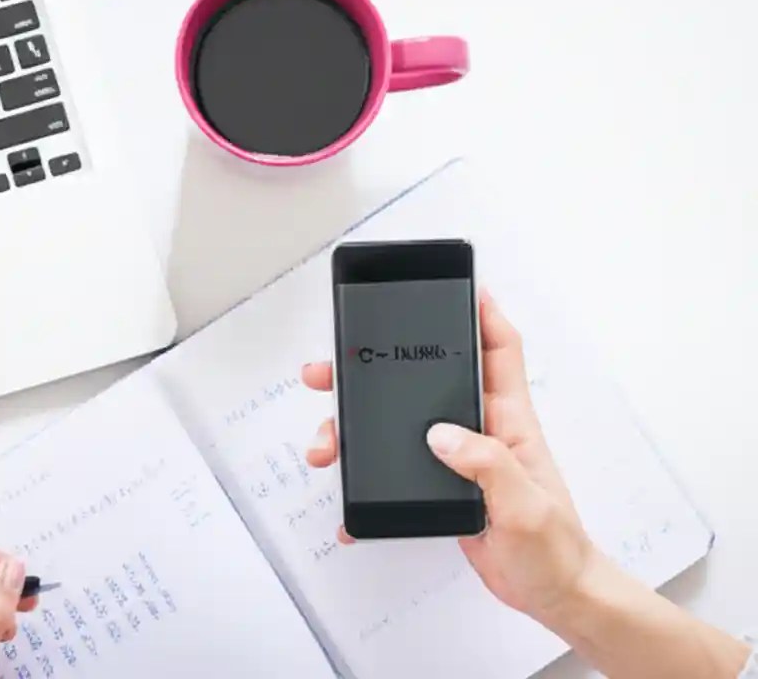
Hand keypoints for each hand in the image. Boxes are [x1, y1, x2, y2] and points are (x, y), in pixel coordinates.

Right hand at [303, 290, 598, 620]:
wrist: (554, 595)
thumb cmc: (555, 549)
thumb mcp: (525, 505)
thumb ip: (487, 464)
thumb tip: (440, 433)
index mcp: (510, 423)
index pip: (499, 351)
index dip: (483, 314)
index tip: (459, 286)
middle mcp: (483, 432)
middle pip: (427, 381)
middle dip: (377, 367)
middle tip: (335, 368)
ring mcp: (462, 459)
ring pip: (400, 425)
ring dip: (359, 429)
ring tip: (327, 445)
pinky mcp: (445, 487)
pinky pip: (398, 470)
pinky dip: (370, 480)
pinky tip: (350, 497)